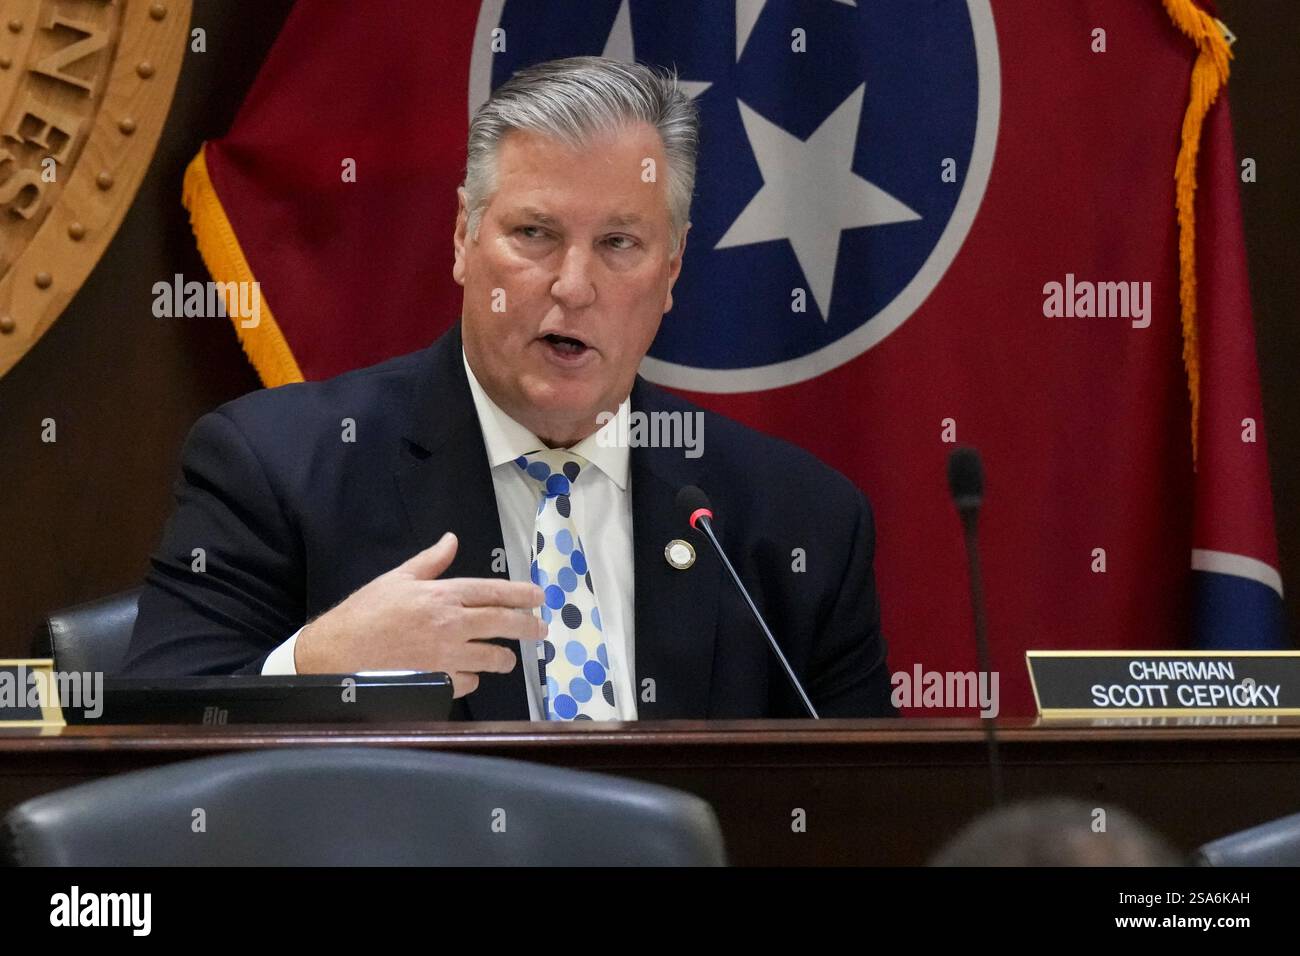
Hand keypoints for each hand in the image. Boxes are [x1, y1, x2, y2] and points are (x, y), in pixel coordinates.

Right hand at [294, 532, 545, 696]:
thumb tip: (452, 540)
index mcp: (443, 595)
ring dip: (503, 657)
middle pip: (502, 624)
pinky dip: (471, 678)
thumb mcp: (397, 578)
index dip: (521, 595)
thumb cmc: (365, 613)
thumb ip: (430, 561)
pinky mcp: (438, 682)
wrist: (337, 654)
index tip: (540, 597)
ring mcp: (447, 656)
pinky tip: (469, 675)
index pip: (493, 592)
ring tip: (506, 657)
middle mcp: (451, 624)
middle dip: (527, 626)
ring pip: (491, 658)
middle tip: (540, 629)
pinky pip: (468, 682)